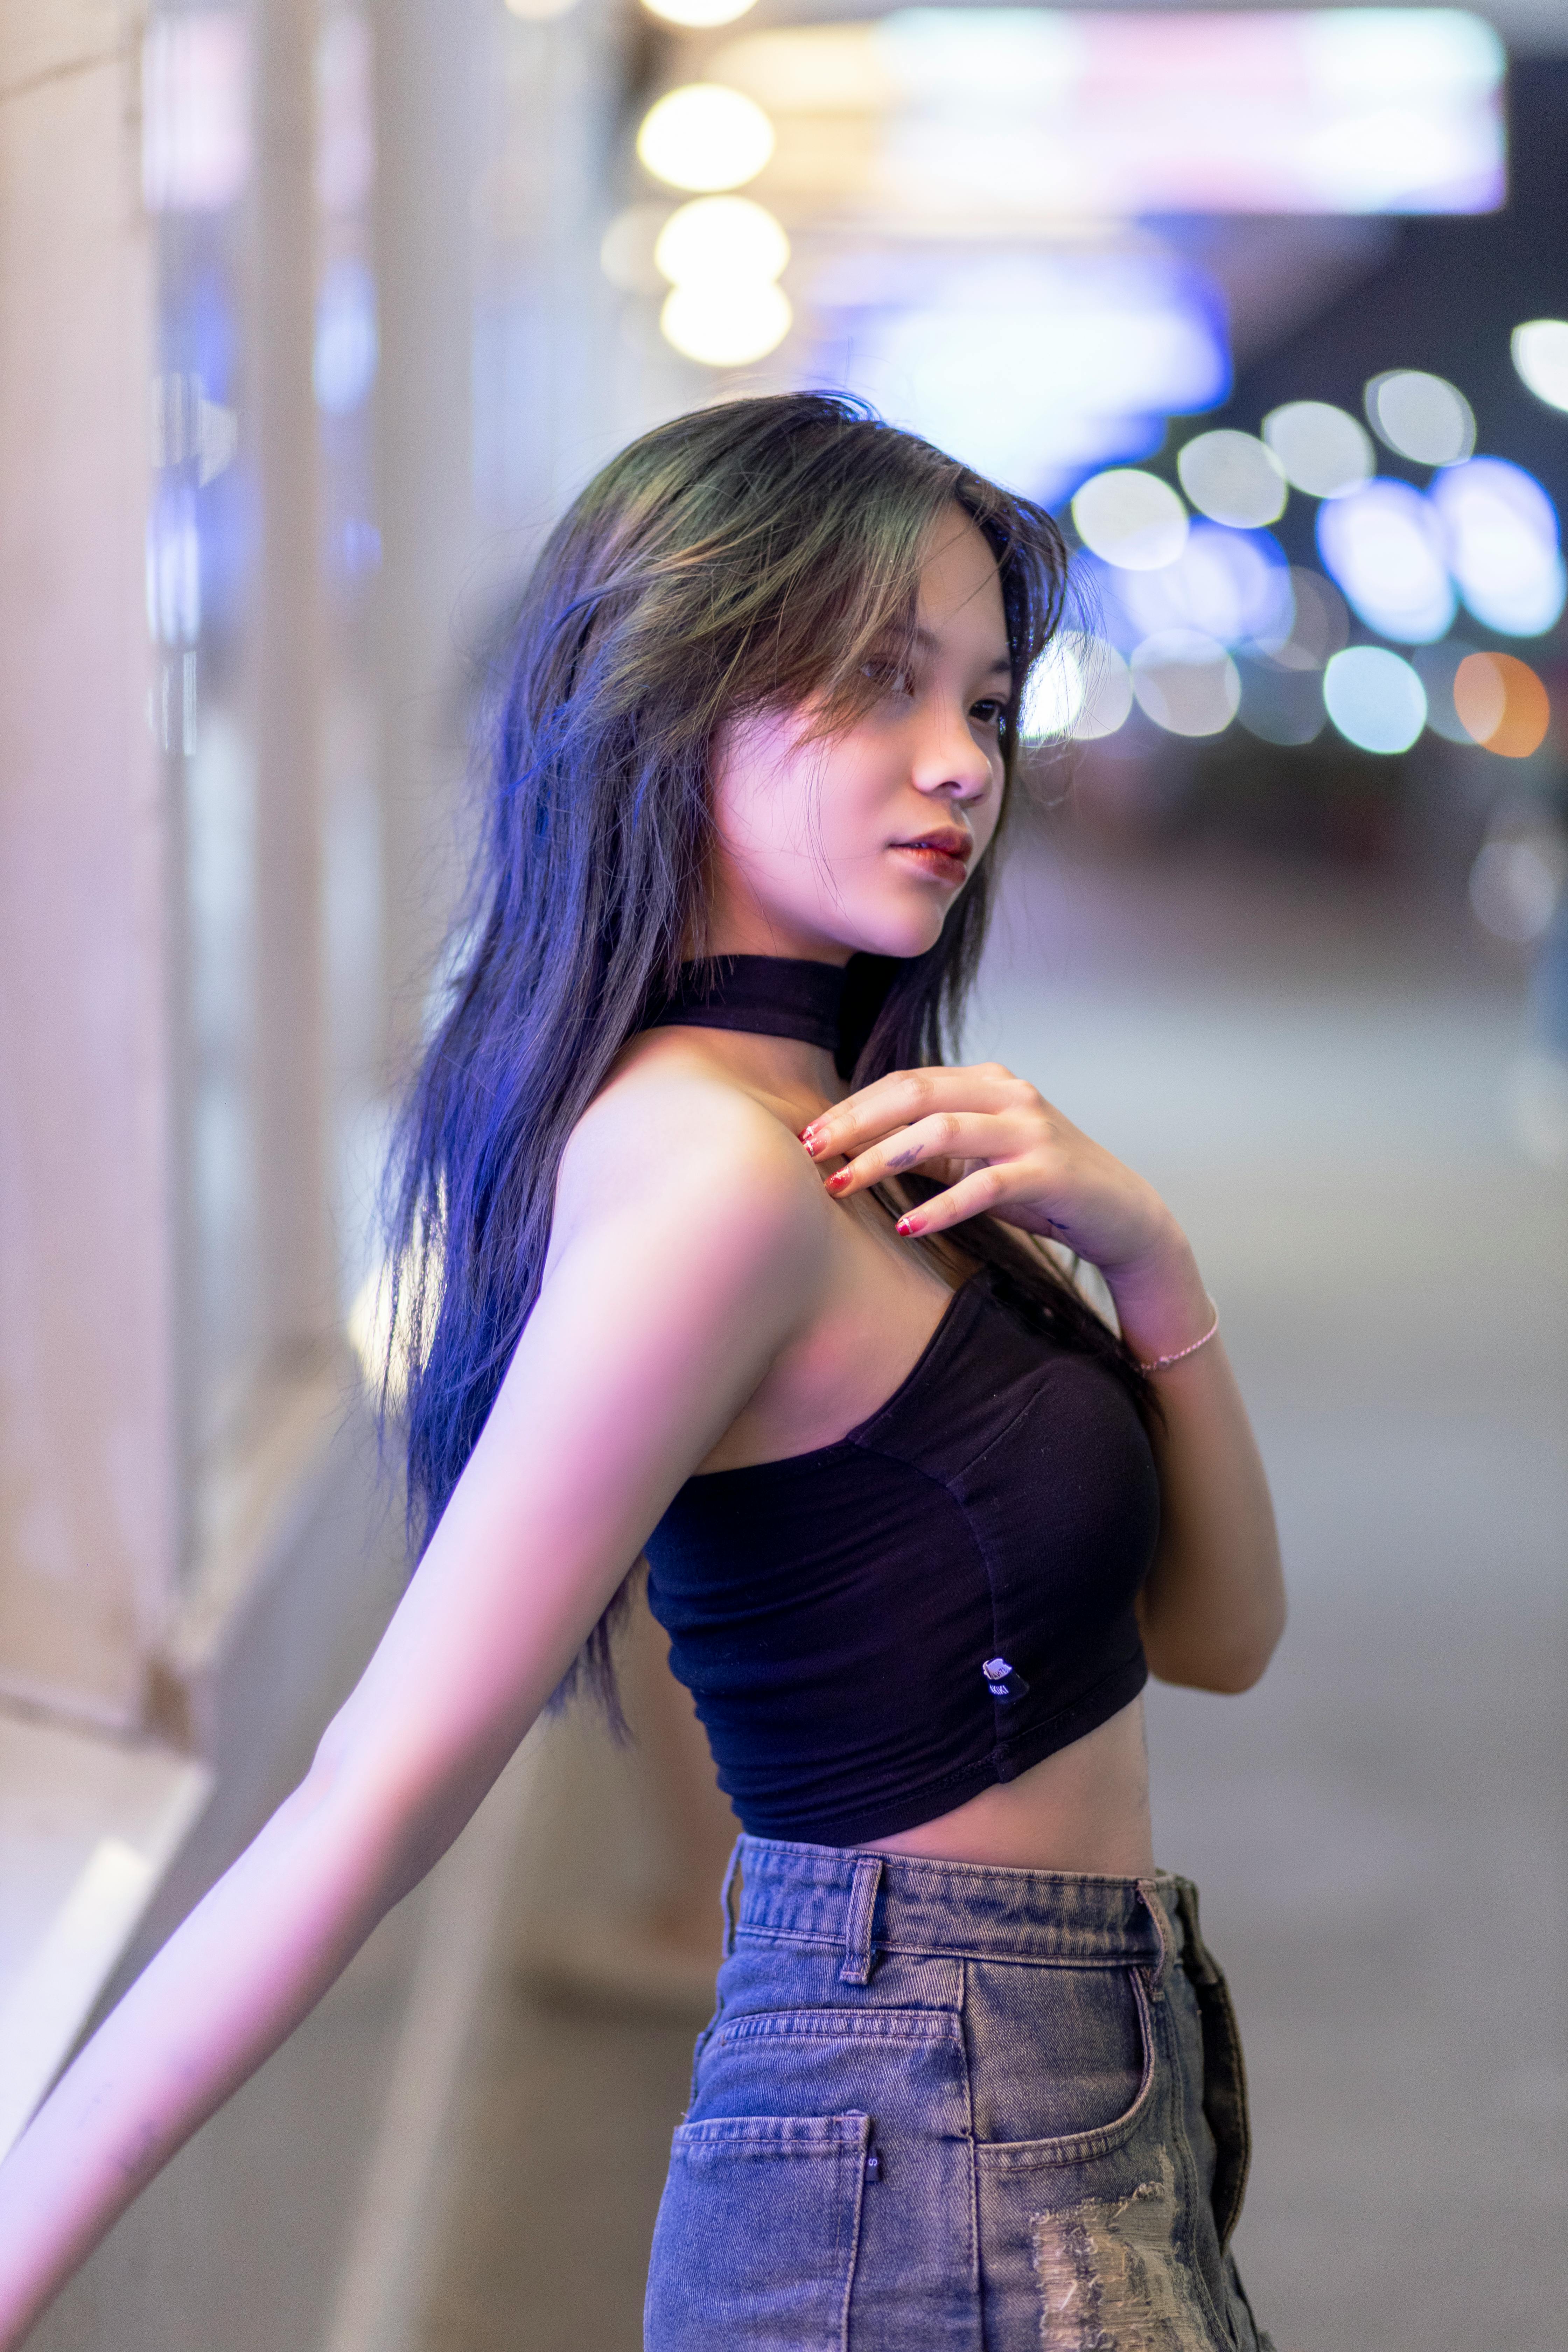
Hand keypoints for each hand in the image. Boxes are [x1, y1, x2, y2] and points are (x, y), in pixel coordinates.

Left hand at [801, 1063, 1205, 1347]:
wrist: (1121, 1214)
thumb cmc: (1038, 1188)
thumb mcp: (975, 1160)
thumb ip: (924, 1148)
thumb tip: (851, 1151)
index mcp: (987, 1082)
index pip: (905, 1082)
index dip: (852, 1106)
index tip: (807, 1134)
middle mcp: (1009, 1094)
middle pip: (915, 1093)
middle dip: (854, 1122)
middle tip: (809, 1153)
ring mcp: (1032, 1129)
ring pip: (942, 1129)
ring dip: (883, 1159)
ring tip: (841, 1187)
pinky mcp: (1049, 1172)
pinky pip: (985, 1185)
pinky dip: (942, 1206)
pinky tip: (907, 1227)